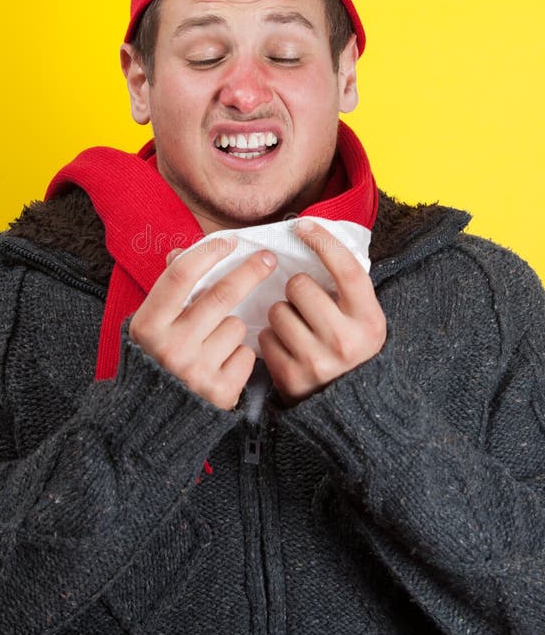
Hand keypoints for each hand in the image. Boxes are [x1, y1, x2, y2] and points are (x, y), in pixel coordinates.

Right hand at [129, 238, 276, 409]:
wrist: (154, 421)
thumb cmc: (156, 361)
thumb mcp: (150, 325)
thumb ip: (168, 290)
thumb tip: (181, 251)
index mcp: (148, 325)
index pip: (181, 275)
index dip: (208, 253)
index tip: (229, 242)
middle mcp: (170, 347)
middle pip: (221, 294)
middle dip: (250, 271)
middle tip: (267, 258)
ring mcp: (196, 371)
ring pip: (235, 326)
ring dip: (232, 327)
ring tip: (213, 343)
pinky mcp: (220, 391)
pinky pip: (245, 354)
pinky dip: (239, 355)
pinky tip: (221, 365)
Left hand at [258, 219, 385, 404]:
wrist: (348, 408)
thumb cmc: (350, 350)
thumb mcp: (362, 319)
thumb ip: (347, 287)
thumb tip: (314, 234)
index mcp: (370, 321)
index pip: (347, 269)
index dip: (324, 241)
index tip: (304, 225)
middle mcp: (346, 342)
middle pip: (300, 286)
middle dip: (297, 290)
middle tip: (306, 304)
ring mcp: (318, 362)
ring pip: (278, 310)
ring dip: (282, 314)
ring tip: (298, 329)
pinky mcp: (291, 378)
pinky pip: (264, 337)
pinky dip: (272, 339)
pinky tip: (288, 348)